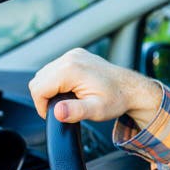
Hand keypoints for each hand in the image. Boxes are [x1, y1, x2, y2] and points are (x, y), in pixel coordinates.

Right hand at [28, 48, 161, 127]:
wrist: (131, 88)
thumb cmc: (116, 99)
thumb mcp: (96, 110)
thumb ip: (75, 111)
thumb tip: (57, 112)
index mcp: (71, 69)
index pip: (38, 89)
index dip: (42, 106)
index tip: (55, 114)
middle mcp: (70, 58)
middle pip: (39, 80)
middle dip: (45, 97)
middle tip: (63, 108)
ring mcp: (73, 54)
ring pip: (45, 74)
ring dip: (51, 89)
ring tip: (69, 99)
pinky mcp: (76, 55)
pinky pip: (55, 69)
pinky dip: (58, 81)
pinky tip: (72, 89)